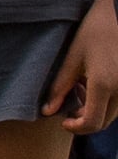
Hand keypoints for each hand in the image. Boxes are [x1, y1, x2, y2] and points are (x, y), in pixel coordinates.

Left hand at [45, 0, 117, 133]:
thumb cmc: (93, 31)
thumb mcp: (72, 58)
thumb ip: (60, 87)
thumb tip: (47, 112)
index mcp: (104, 84)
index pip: (92, 122)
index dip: (76, 128)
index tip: (63, 121)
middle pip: (103, 122)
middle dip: (84, 120)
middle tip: (68, 106)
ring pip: (112, 114)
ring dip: (95, 111)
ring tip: (80, 90)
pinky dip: (105, 102)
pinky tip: (93, 85)